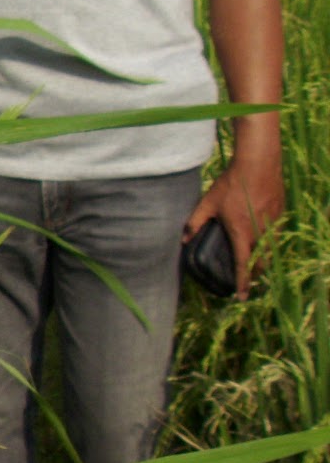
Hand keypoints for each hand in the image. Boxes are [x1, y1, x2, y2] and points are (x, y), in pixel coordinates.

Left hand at [183, 156, 284, 300]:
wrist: (259, 165)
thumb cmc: (232, 184)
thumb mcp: (208, 203)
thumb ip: (195, 222)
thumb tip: (183, 239)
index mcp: (242, 233)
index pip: (243, 265)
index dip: (242, 283)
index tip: (242, 297)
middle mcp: (261, 233)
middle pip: (260, 262)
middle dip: (254, 274)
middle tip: (246, 281)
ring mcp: (273, 224)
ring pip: (270, 250)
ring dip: (262, 259)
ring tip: (253, 264)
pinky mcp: (280, 215)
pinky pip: (275, 236)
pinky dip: (269, 243)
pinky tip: (260, 240)